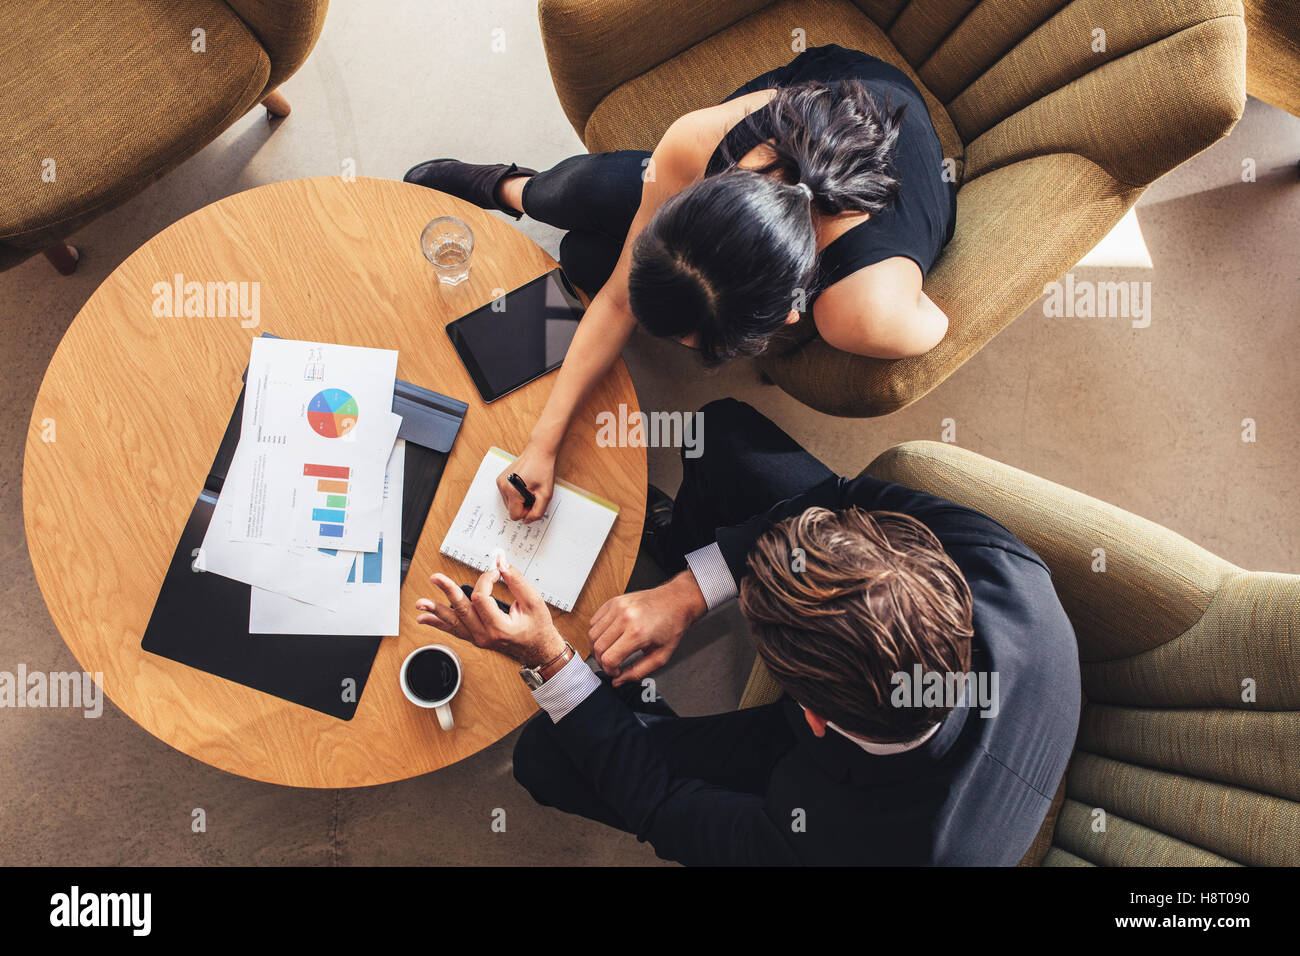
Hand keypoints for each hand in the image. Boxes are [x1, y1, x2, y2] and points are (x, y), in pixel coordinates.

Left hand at [415, 557, 565, 667]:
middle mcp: (485, 635)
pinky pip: (454, 630)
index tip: (495, 572)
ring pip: (453, 623)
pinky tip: (425, 619)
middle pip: (461, 610)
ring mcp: (478, 638)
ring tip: (420, 604)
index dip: (486, 580)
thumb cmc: (538, 628)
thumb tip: (501, 563)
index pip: (482, 598)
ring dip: (435, 612)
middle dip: (447, 591)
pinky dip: (439, 624)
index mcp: (499, 627)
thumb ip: (516, 580)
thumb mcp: (533, 601)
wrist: (538, 650)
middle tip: (436, 578)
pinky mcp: (475, 638)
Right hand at [496, 440, 555, 522]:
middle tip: (533, 493)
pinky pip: (507, 495)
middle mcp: (503, 487)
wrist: (539, 451)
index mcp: (513, 491)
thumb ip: (537, 512)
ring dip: (519, 500)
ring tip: (528, 487)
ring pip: (509, 503)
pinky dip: (515, 494)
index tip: (535, 501)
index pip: (515, 516)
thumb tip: (527, 521)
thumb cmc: (543, 470)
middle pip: (511, 510)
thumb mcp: (546, 494)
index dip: (527, 512)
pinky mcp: (500, 479)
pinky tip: (523, 484)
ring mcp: (500, 482)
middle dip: (523, 506)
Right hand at [588, 571, 707, 685]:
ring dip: (597, 648)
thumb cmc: (671, 627)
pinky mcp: (614, 601)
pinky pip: (594, 621)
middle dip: (601, 662)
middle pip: (598, 647)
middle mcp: (625, 618)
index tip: (616, 672)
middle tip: (611, 665)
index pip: (609, 659)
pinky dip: (597, 633)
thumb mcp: (660, 656)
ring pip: (592, 634)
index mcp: (637, 633)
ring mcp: (617, 607)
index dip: (610, 671)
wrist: (676, 601)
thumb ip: (638, 672)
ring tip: (608, 652)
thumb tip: (618, 681)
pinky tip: (608, 638)